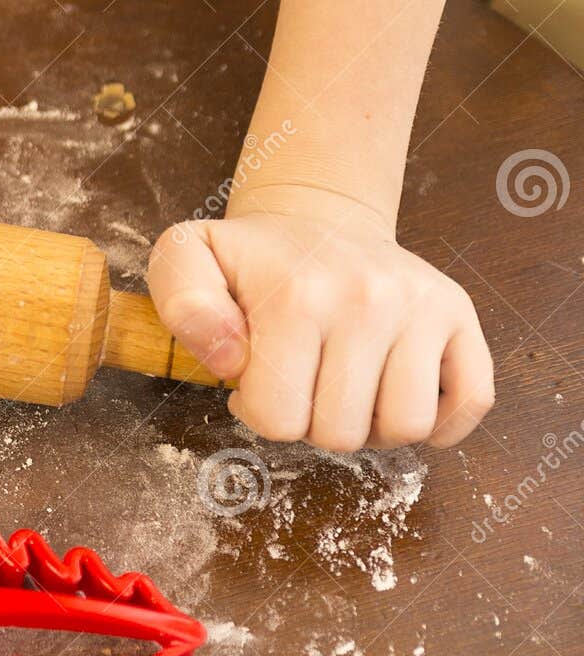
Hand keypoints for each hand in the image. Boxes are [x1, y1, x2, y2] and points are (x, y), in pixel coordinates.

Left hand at [148, 206, 493, 450]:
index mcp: (297, 296)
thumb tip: (231, 358)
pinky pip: (472, 401)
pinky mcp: (459, 314)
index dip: (259, 411)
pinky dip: (438, 421)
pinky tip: (393, 396)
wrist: (315, 221)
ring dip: (368, 426)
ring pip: (405, 427)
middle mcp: (368, 298)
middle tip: (299, 378)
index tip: (255, 375)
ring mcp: (421, 306)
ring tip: (341, 386)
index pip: (279, 420)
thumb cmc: (249, 259)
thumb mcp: (186, 259)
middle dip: (309, 421)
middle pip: (340, 434)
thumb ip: (183, 304)